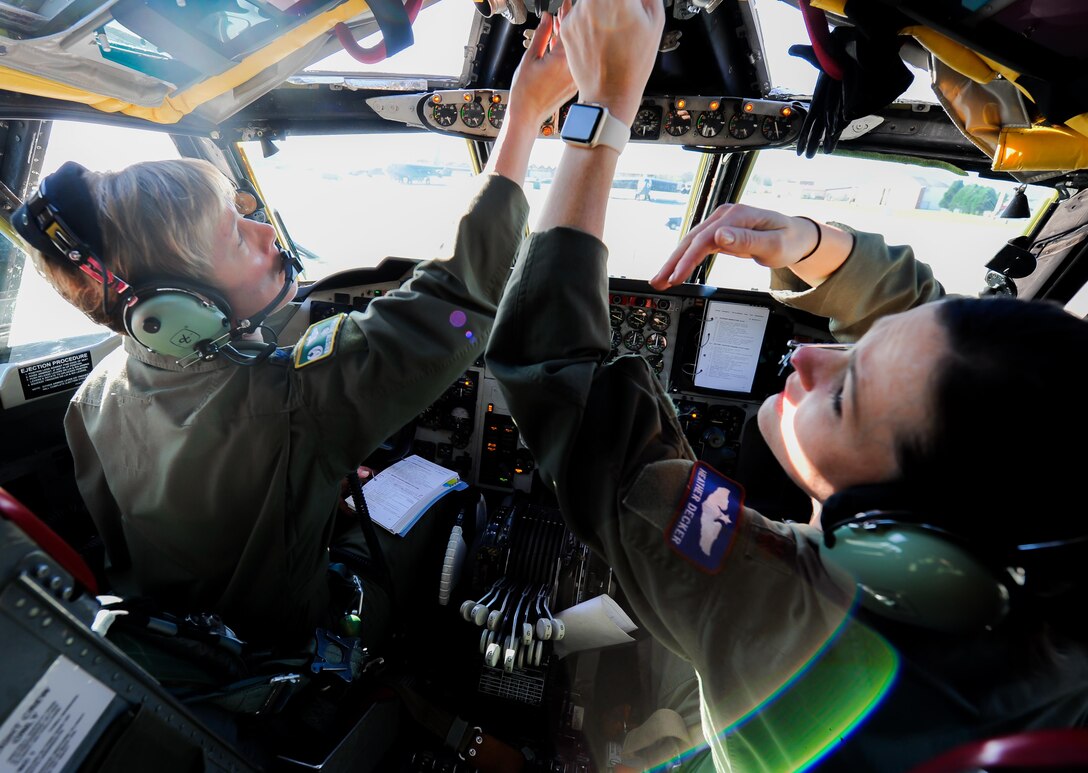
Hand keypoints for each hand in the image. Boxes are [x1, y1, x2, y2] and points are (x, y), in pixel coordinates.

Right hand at [507, 7, 576, 126]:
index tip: (566, 4)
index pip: (569, 29)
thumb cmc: (526, 92)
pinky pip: (574, 62)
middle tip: (563, 11)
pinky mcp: (574, 83)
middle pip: (576, 39)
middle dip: (569, 24)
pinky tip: (560, 45)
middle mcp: (573, 69)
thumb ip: (541, 35)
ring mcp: (575, 77)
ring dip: (569, 38)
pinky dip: (568, 52)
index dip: (567, 13)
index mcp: (563, 60)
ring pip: (576, 51)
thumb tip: (547, 18)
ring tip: (559, 26)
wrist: (528, 115)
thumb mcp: (530, 57)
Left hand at [560, 0, 663, 123]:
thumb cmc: (634, 63)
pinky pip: (577, 14)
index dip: (626, 0)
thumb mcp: (656, 21)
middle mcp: (593, 1)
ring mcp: (577, 14)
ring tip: (611, 29)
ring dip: (599, 7)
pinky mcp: (566, 28)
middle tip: (621, 14)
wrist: (609, 93)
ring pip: (589, 0)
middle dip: (612, 2)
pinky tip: (599, 38)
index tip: (631, 4)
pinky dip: (587, 21)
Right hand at [649, 203, 819, 288]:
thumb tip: (720, 235)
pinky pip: (698, 248)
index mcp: (736, 215)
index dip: (688, 259)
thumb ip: (746, 240)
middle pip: (691, 239)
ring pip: (691, 244)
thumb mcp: (773, 244)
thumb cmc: (789, 240)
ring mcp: (721, 224)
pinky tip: (676, 272)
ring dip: (674, 262)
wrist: (797, 237)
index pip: (704, 238)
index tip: (677, 276)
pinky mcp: (720, 234)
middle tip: (658, 281)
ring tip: (660, 280)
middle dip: (672, 262)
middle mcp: (725, 217)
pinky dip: (685, 261)